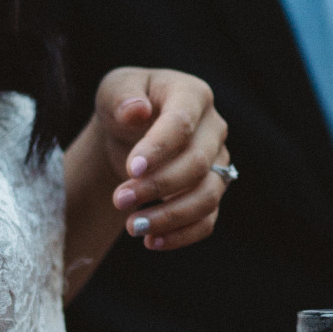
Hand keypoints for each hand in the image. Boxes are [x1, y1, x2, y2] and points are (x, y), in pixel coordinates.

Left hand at [93, 67, 231, 251]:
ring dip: (170, 216)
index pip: (182, 122)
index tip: (132, 169)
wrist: (129, 132)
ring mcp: (218, 162)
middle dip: (158, 186)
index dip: (159, 148)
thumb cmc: (124, 105)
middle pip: (197, 163)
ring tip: (133, 226)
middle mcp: (213, 128)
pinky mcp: (212, 190)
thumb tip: (136, 110)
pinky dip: (181, 235)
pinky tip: (151, 241)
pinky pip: (208, 220)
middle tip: (119, 200)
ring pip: (207, 196)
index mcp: (192, 95)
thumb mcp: (114, 90)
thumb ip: (123, 96)